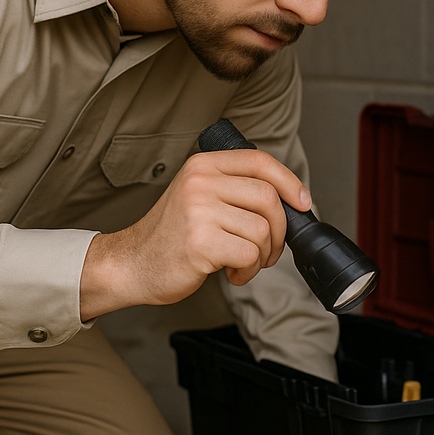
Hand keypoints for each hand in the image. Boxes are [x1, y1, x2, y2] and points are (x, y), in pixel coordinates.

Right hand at [79, 149, 310, 320]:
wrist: (131, 264)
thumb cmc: (170, 236)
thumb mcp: (198, 197)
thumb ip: (234, 190)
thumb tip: (289, 202)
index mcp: (203, 166)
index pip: (260, 162)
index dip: (290, 182)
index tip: (303, 203)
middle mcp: (201, 182)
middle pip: (269, 198)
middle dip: (279, 230)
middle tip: (266, 249)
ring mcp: (199, 211)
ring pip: (262, 230)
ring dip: (262, 255)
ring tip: (242, 263)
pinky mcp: (201, 242)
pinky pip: (249, 254)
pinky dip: (248, 271)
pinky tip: (231, 273)